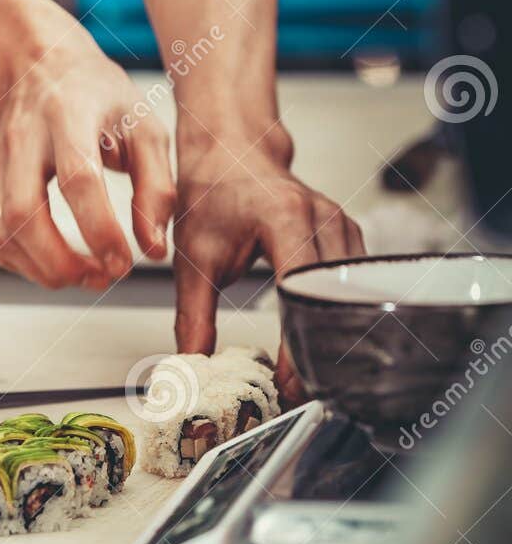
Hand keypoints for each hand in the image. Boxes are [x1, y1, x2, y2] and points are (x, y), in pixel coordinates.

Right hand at [0, 30, 175, 289]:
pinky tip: (58, 265)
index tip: (123, 262)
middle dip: (61, 262)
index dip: (100, 229)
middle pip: (24, 213)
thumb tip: (153, 249)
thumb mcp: (145, 128)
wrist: (38, 66)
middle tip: (101, 277)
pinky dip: (25, 263)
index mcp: (69, 116)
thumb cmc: (99, 97)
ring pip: (3, 231)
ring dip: (42, 270)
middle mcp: (24, 139)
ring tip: (85, 276)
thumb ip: (157, 188)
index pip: (78, 180)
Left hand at [174, 135, 364, 394]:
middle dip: (322, 348)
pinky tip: (323, 342)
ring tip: (315, 375)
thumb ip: (192, 315)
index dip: (298, 340)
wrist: (230, 152)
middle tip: (305, 391)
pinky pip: (352, 283)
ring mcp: (341, 225)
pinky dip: (338, 314)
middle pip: (335, 297)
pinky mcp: (347, 236)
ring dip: (334, 334)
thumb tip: (190, 363)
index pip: (301, 290)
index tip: (289, 378)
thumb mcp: (193, 257)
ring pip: (351, 293)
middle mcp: (323, 218)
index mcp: (285, 218)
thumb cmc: (211, 194)